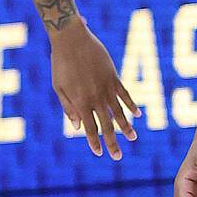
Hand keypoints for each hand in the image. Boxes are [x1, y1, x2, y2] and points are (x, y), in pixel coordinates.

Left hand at [50, 20, 140, 159]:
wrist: (71, 40)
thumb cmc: (60, 64)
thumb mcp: (59, 87)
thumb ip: (68, 107)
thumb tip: (78, 127)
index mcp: (80, 102)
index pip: (89, 128)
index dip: (95, 142)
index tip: (100, 153)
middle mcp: (95, 98)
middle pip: (106, 125)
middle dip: (112, 142)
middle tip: (117, 156)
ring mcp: (106, 88)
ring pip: (119, 112)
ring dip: (126, 127)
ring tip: (133, 138)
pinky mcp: (114, 77)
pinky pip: (125, 94)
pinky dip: (132, 105)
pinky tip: (137, 114)